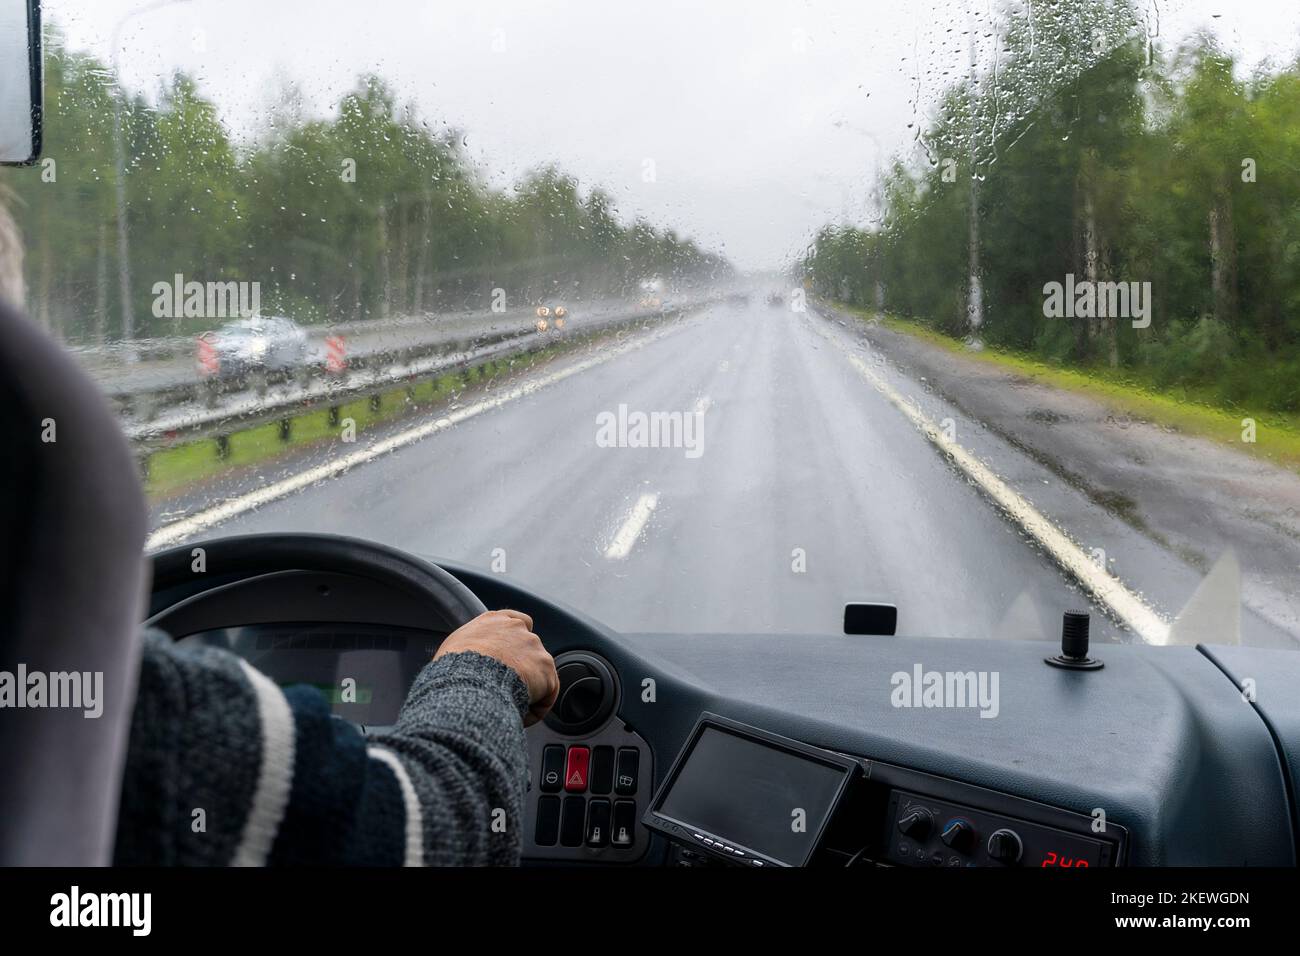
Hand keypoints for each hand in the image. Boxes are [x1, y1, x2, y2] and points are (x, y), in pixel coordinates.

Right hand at [436, 609, 557, 725]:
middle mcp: (518, 629)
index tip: (513, 656)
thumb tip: (466, 665)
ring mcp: (535, 647)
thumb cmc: (453, 669)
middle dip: (521, 670)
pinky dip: (536, 708)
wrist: (469, 681)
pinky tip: (518, 715)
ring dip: (528, 690)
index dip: (519, 639)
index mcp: (494, 621)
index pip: (517, 622)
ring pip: (539, 674)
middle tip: (504, 692)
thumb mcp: (454, 648)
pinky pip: (547, 694)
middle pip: (530, 650)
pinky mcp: (546, 669)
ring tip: (508, 707)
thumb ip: (470, 648)